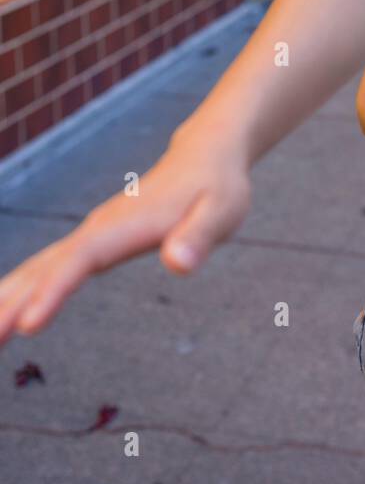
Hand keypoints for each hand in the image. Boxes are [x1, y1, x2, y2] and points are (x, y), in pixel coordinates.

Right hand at [0, 122, 251, 346]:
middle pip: (45, 267)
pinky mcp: (90, 244)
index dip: (54, 291)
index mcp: (124, 225)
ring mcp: (89, 236)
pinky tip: (3, 313)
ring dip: (6, 299)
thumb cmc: (217, 188)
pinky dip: (19, 291)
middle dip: (11, 303)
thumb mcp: (223, 211)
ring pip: (37, 269)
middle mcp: (97, 229)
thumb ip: (201, 236)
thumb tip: (179, 264)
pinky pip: (46, 270)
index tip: (28, 325)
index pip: (81, 260)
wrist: (204, 158)